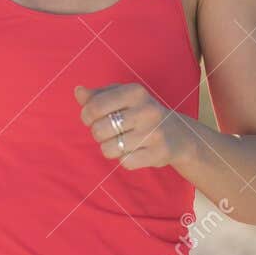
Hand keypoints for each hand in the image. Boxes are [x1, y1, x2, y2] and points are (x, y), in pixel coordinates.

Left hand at [73, 82, 193, 170]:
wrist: (177, 133)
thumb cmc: (140, 112)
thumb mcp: (122, 97)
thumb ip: (97, 95)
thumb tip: (78, 92)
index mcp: (135, 92)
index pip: (94, 106)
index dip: (86, 116)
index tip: (92, 119)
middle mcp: (146, 110)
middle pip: (99, 130)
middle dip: (98, 134)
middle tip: (110, 132)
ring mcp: (154, 132)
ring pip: (109, 149)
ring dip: (110, 148)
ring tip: (121, 142)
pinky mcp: (158, 153)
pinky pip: (125, 162)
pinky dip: (125, 159)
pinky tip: (135, 151)